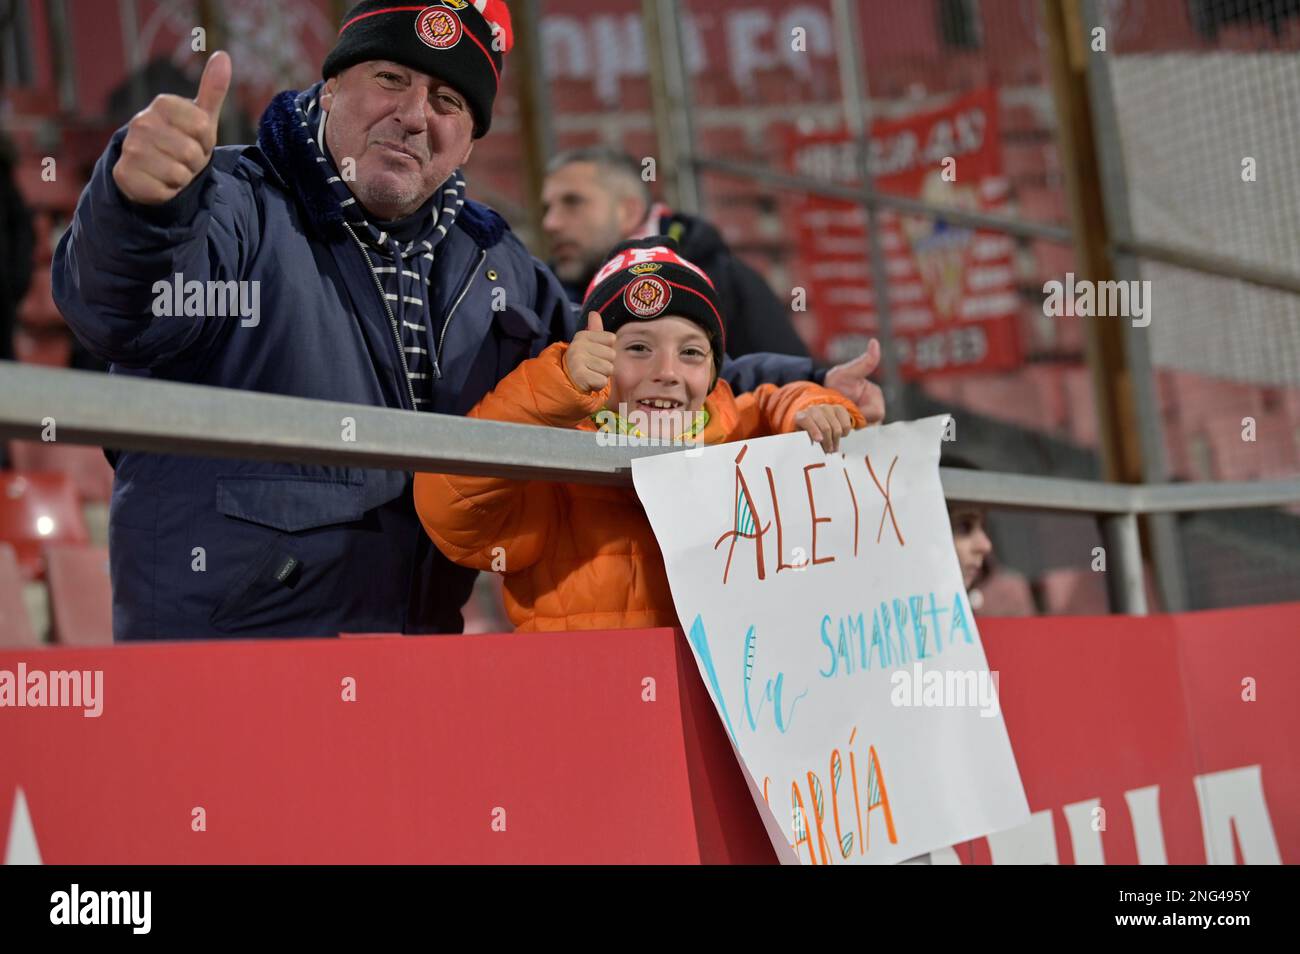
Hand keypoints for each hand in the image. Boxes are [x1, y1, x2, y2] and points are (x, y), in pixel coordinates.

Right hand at [112, 50, 230, 204]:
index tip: (195, 140)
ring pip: (180, 173)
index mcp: (162, 104)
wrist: (153, 170)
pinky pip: (165, 191)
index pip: (204, 127)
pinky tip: (159, 182)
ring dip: (182, 178)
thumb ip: (213, 89)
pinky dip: (168, 192)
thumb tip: (223, 56)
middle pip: (193, 153)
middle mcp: (141, 122)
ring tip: (171, 170)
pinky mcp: (125, 175)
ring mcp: (131, 148)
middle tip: (183, 158)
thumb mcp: (201, 117)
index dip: (206, 140)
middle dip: (195, 162)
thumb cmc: (182, 140)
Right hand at [564, 311, 616, 392]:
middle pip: (612, 355)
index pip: (611, 339)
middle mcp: (579, 345)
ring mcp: (578, 360)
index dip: (606, 350)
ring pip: (609, 369)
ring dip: (602, 375)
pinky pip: (603, 381)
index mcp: (582, 335)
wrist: (564, 382)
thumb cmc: (581, 363)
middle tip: (592, 367)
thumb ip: (594, 329)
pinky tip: (588, 383)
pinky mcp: (581, 376)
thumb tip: (594, 313)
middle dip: (605, 364)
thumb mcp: (587, 344)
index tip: (594, 354)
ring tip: (590, 374)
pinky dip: (598, 385)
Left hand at [794, 403, 855, 452]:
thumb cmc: (807, 431)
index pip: (806, 420)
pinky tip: (837, 435)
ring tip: (833, 447)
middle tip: (829, 451)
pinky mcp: (839, 409)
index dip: (814, 430)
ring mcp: (827, 408)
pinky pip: (846, 425)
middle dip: (828, 442)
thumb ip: (805, 443)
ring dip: (836, 441)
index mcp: (801, 415)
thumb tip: (812, 454)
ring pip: (836, 428)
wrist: (815, 418)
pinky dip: (844, 434)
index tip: (819, 440)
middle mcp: (814, 409)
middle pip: (825, 427)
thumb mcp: (801, 437)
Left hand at [823, 338, 885, 424]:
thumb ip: (863, 362)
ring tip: (836, 420)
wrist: (822, 391)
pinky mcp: (856, 427)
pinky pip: (854, 434)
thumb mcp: (847, 372)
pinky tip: (835, 427)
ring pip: (862, 431)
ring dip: (849, 427)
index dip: (861, 414)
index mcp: (875, 397)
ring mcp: (865, 420)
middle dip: (854, 422)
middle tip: (838, 416)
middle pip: (870, 425)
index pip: (876, 413)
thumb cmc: (835, 379)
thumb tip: (874, 342)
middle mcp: (874, 410)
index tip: (846, 409)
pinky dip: (845, 431)